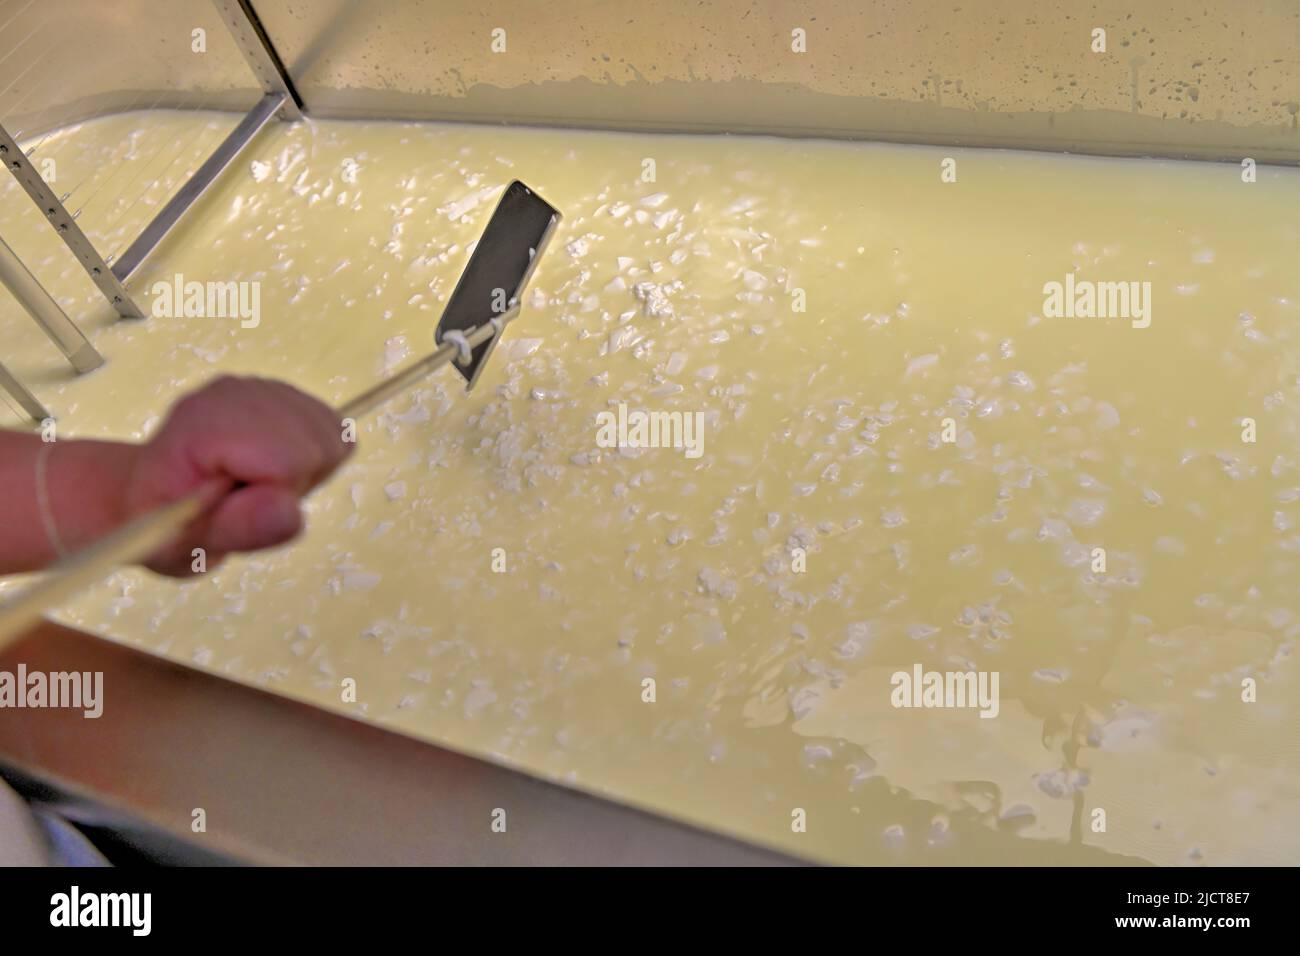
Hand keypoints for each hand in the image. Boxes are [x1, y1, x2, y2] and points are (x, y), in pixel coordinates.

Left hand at [123, 376, 353, 575]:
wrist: (157, 495)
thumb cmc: (168, 530)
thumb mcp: (189, 548)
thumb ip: (238, 529)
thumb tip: (290, 512)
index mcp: (203, 423)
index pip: (290, 460)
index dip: (279, 497)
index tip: (237, 507)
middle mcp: (235, 393)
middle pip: (318, 444)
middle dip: (297, 483)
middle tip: (249, 499)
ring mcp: (261, 387)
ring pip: (332, 434)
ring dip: (309, 469)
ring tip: (259, 484)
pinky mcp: (284, 392)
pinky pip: (333, 428)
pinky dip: (316, 455)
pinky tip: (275, 465)